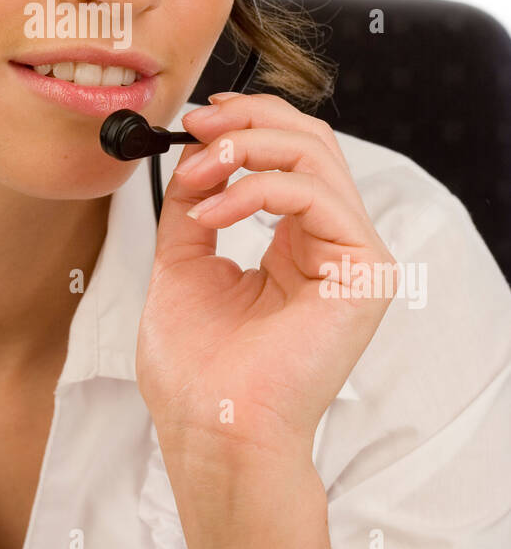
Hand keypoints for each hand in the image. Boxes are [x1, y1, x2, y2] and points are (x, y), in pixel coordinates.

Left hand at [135, 92, 400, 463]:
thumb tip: (196, 151)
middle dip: (248, 121)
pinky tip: (214, 210)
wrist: (211, 428)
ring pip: (316, 155)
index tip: (194, 119)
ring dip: (246, 149)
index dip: (246, 122)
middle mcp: (332, 246)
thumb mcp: (183, 262)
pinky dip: (256, 187)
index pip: (291, 155)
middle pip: (313, 141)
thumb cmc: (197, 368)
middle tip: (196, 125)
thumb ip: (196, 203)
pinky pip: (316, 195)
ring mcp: (354, 257)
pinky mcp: (364, 272)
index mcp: (296, 245)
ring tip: (199, 174)